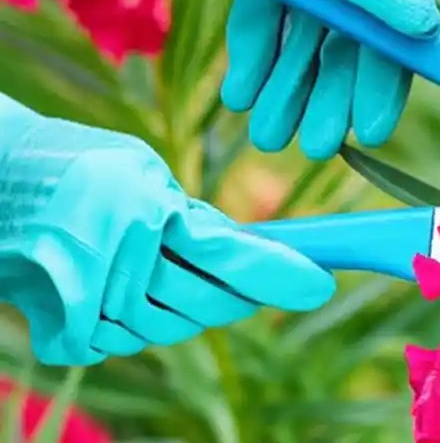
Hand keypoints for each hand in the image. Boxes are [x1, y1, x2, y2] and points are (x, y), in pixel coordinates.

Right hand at [0, 95, 333, 365]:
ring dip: (181, 312)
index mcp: (146, 206)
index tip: (318, 286)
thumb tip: (242, 249)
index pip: (231, 254)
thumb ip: (189, 212)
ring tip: (168, 276)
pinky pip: (112, 344)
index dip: (281, 275)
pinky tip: (120, 295)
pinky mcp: (52, 318)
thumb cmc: (78, 164)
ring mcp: (80, 292)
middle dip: (235, 298)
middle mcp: (116, 253)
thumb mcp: (143, 169)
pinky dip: (125, 327)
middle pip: (202, 304)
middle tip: (247, 287)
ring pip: (161, 330)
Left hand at [33, 0, 439, 157]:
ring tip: (268, 134)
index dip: (384, 75)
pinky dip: (257, 62)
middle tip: (313, 144)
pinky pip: (267, 24)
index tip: (370, 129)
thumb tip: (427, 28)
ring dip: (289, 88)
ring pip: (304, 37)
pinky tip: (240, 95)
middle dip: (328, 93)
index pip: (392, 16)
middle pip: (347, 35)